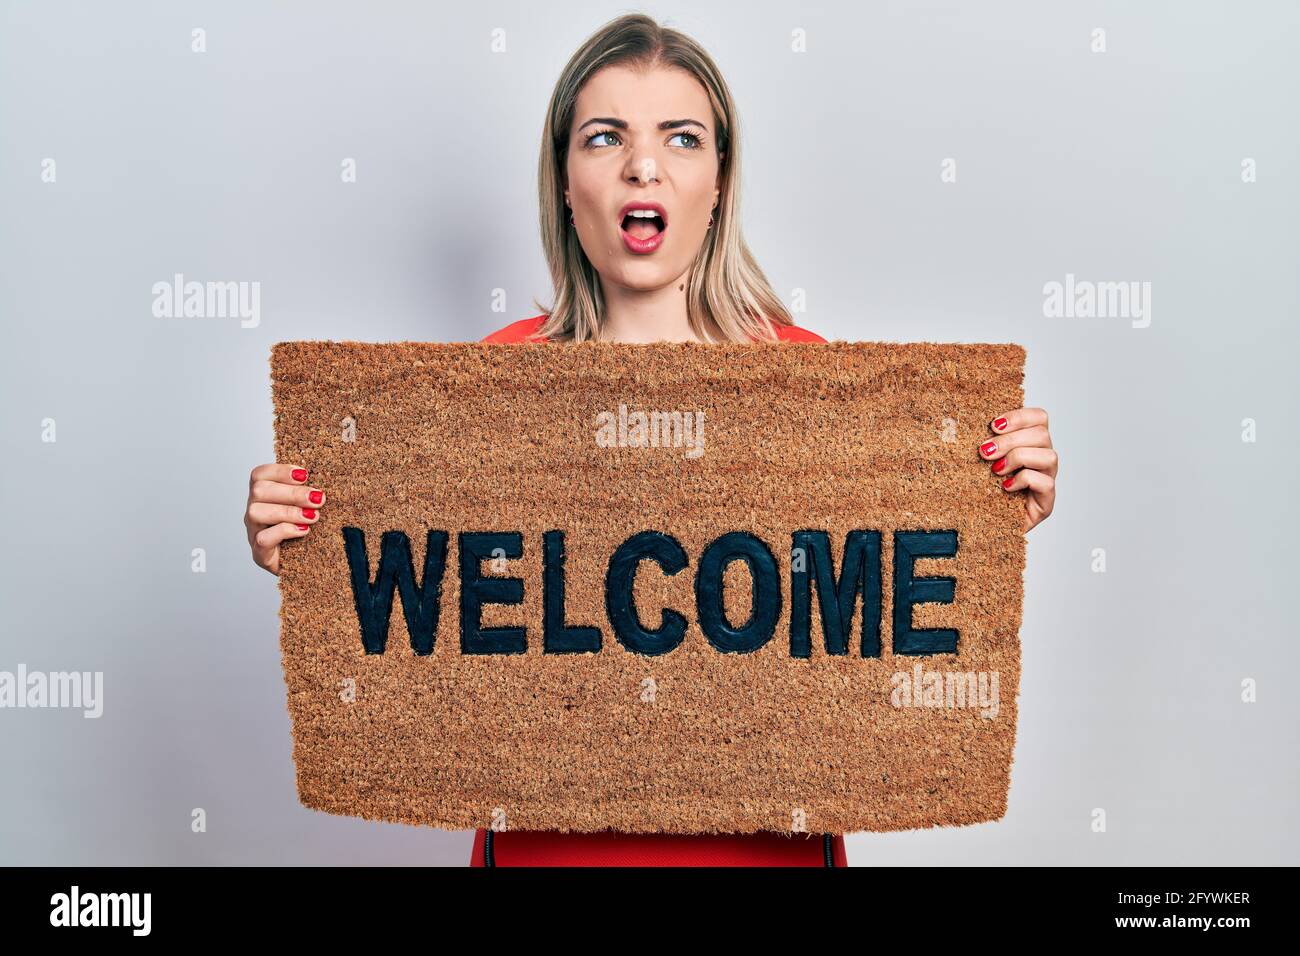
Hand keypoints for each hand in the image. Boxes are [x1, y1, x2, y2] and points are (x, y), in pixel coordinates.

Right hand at [244, 463, 325, 574]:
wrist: (308, 566)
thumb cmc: (310, 533)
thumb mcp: (311, 509)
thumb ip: (311, 493)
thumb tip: (323, 483)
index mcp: (264, 497)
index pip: (259, 475)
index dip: (280, 471)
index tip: (305, 475)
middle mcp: (255, 512)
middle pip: (259, 490)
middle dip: (292, 492)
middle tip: (319, 498)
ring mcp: (254, 532)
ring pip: (256, 512)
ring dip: (288, 511)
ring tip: (313, 516)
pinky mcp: (259, 553)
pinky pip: (263, 538)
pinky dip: (285, 531)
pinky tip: (304, 531)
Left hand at [977, 408, 1055, 532]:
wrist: (977, 526)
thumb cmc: (976, 490)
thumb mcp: (977, 461)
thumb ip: (982, 441)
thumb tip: (966, 421)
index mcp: (1029, 443)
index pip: (1039, 418)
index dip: (1019, 416)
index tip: (993, 424)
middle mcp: (1041, 459)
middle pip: (1042, 434)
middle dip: (1010, 440)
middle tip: (984, 452)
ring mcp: (1047, 480)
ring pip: (1049, 455)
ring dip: (1018, 458)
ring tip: (995, 470)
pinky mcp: (1046, 502)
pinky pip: (1046, 482)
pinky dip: (1024, 480)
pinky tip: (1005, 487)